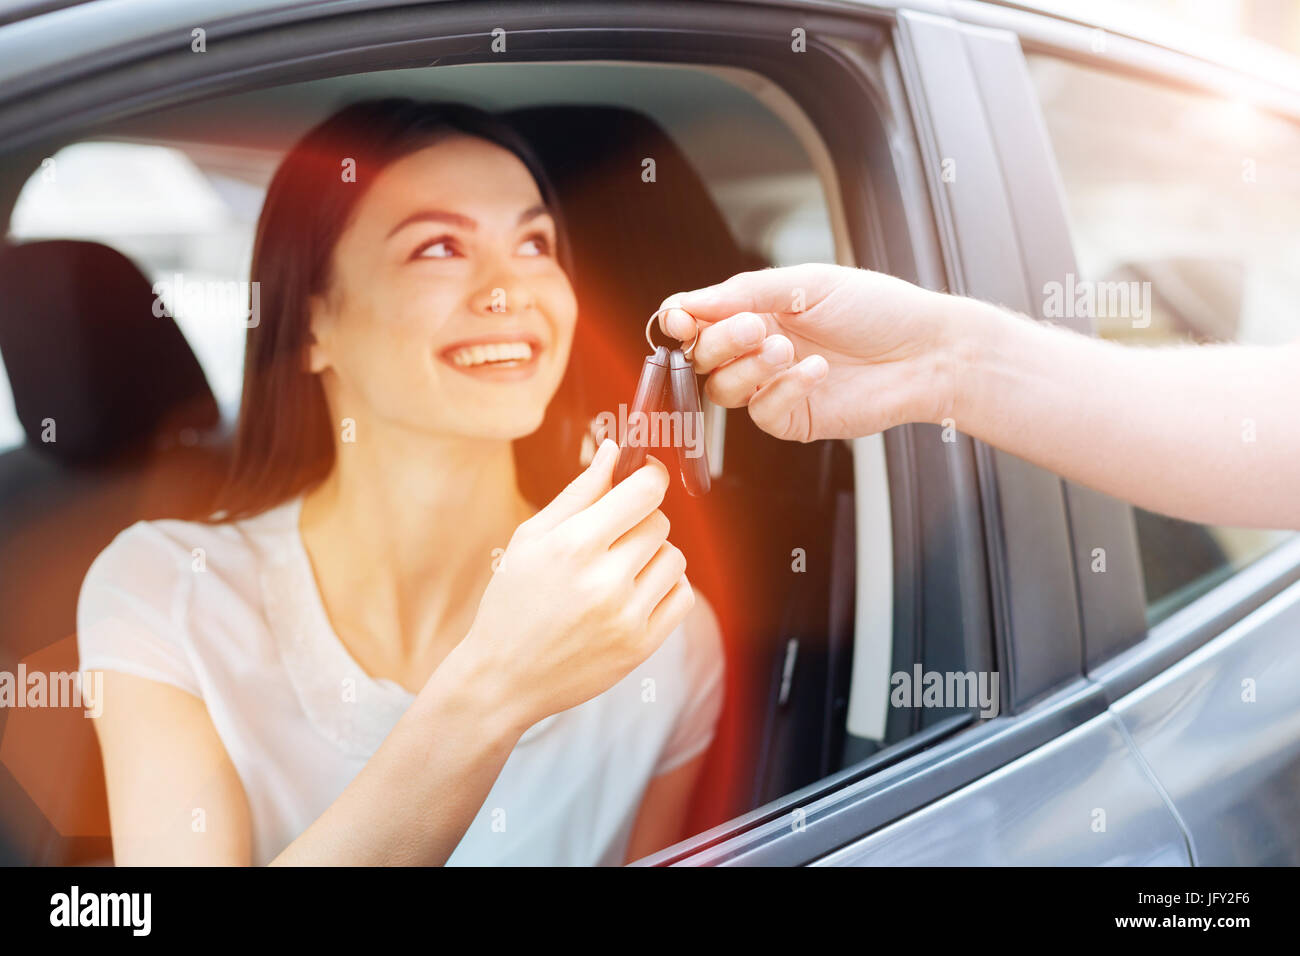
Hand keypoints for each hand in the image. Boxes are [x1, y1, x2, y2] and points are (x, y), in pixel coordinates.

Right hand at [453, 439, 692, 731]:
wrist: (504, 677)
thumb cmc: (513, 601)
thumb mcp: (530, 538)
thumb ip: (578, 493)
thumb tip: (615, 451)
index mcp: (573, 545)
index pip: (645, 491)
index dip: (650, 477)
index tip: (644, 478)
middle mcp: (604, 581)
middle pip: (660, 523)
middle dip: (640, 521)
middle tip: (612, 538)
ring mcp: (626, 617)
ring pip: (675, 559)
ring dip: (654, 556)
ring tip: (621, 570)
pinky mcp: (640, 646)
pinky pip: (682, 597)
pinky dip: (666, 589)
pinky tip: (636, 592)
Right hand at [659, 263, 958, 441]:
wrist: (926, 350)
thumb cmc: (876, 308)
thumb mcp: (806, 284)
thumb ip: (743, 293)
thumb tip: (687, 303)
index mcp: (757, 311)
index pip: (697, 321)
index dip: (681, 321)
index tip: (680, 319)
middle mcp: (758, 350)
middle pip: (702, 358)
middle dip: (718, 341)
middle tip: (754, 328)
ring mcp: (774, 387)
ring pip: (722, 390)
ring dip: (747, 367)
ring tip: (787, 348)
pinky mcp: (794, 419)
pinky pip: (762, 413)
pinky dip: (782, 390)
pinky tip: (815, 371)